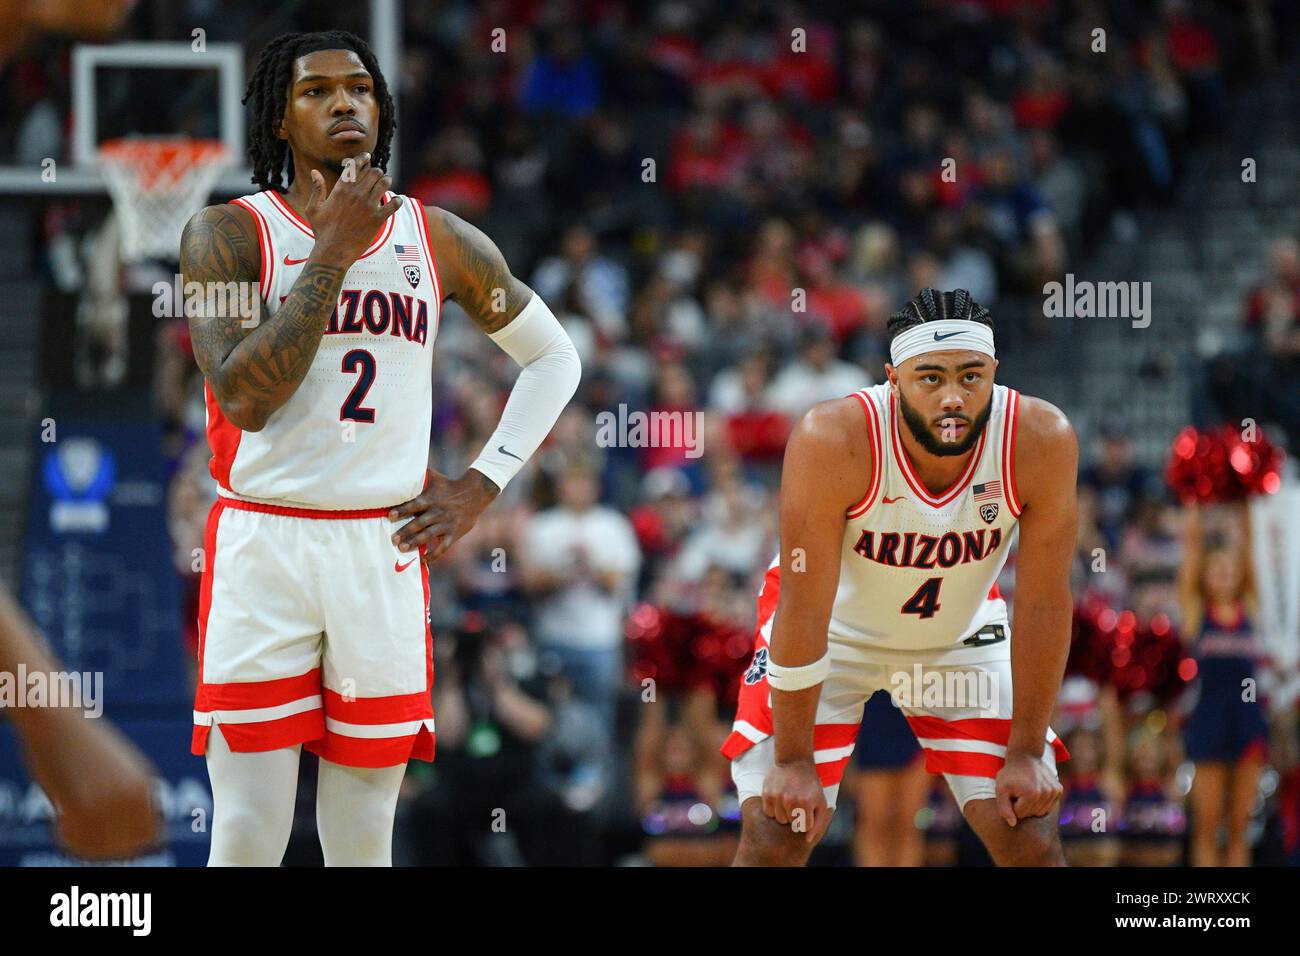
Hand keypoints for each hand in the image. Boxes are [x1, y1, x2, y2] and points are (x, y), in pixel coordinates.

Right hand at [22, 711, 159, 859]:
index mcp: (146, 784)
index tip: (115, 842)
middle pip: (129, 845)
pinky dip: (68, 838)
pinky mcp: (82, 805)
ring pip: (103, 848)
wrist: (58, 722)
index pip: (152, 835)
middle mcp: (134, 795)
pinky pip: (78, 841)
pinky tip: (60, 821)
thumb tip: (143, 830)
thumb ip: (133, 796)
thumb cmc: (83, 745)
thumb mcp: (122, 768)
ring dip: (86, 842)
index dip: (132, 843)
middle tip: (88, 836)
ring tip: (71, 825)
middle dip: (109, 847)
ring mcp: (110, 801)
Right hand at [304, 153, 402, 265]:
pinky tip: (396, 201)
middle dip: (376, 171)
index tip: (367, 157)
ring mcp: (368, 206)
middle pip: (373, 172)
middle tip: (377, 175)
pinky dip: (396, 201)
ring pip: (384, 183)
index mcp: (341, 189)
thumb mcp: (313, 209)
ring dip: (386, 181)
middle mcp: (356, 194)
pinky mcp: (378, 219)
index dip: (362, 158)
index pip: (355, 166)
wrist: (333, 252)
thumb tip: (315, 172)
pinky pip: (393, 205)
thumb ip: (317, 189)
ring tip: (386, 183)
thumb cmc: (321, 231)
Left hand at [389, 469, 498, 563]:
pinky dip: (434, 555)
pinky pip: (443, 547)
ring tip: (403, 549)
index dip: (401, 511)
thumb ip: (420, 476)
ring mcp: (446, 524)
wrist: (474, 494)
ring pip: (428, 535)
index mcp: (431, 499)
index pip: (413, 505)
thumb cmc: (450, 486)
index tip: (389, 516)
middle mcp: (437, 512)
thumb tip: (404, 466)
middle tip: (393, 539)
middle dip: (405, 531)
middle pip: (419, 523)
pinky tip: (424, 560)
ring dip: (415, 543)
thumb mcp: (435, 478)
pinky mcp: (453, 533)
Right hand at [761, 756, 830, 843]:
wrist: (795, 762)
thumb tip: (807, 840)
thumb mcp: (820, 802)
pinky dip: (774, 809)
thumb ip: (817, 823)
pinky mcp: (767, 793)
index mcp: (806, 803)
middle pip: (791, 824)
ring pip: (780, 820)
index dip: (806, 820)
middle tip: (798, 802)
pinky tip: (779, 798)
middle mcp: (791, 801)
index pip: (804, 827)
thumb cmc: (810, 785)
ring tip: (789, 799)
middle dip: (796, 816)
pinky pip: (768, 813)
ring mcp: (777, 797)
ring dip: (784, 813)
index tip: (808, 809)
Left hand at [995, 750, 1062, 826]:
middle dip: (1022, 805)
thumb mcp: (1000, 789)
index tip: (1011, 792)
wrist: (1025, 757)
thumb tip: (1013, 824)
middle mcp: (1046, 794)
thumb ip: (1004, 808)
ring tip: (1027, 791)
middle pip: (1031, 814)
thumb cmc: (1010, 774)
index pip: (1019, 814)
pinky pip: (1049, 807)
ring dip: (1032, 805)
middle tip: (1019, 790)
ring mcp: (1054, 792)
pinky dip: (1041, 802)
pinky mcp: (1059, 790)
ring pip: (1040, 812)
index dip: (1012, 805)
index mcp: (1031, 794)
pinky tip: (1036, 791)